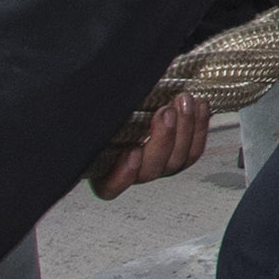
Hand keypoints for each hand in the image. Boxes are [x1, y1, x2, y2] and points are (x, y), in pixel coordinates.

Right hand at [94, 92, 210, 199]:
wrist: (135, 92)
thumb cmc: (109, 101)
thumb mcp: (99, 108)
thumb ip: (93, 114)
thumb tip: (79, 104)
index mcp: (103, 169)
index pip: (109, 187)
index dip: (122, 176)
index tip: (132, 152)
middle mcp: (132, 172)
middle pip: (150, 171)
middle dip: (163, 139)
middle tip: (165, 112)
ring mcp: (158, 165)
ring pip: (176, 160)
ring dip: (184, 129)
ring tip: (184, 101)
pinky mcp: (180, 156)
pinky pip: (193, 150)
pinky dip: (199, 127)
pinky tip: (199, 105)